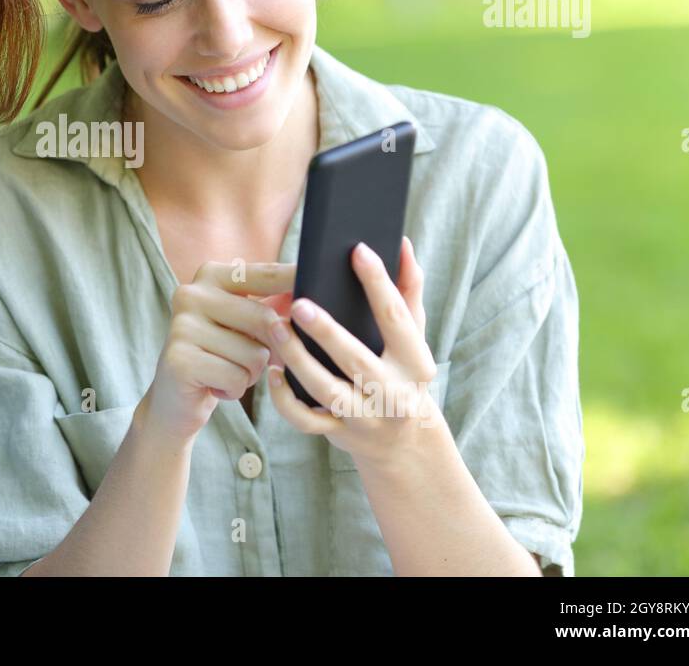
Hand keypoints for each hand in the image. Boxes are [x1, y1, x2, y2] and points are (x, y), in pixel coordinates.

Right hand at [141, 261, 294, 444]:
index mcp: (210, 275)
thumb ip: (273, 305)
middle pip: (265, 319)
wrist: (174, 400)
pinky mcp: (179, 360)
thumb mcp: (245, 326)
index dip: (297, 282)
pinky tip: (215, 387)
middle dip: (271, 349)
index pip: (267, 275)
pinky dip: (235, 390)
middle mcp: (191, 293)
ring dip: (251, 373)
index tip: (323, 282)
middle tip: (251, 359)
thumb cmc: (219, 356)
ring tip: (227, 372)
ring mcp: (182, 326)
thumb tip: (311, 294)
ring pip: (255, 354)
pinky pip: (237, 377)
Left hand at [266, 237, 441, 466]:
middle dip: (327, 331)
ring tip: (276, 329)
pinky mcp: (339, 433)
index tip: (358, 250)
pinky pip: (306, 420)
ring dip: (298, 359)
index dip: (378, 283)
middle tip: (299, 302)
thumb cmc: (403, 375)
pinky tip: (272, 371)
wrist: (403, 443)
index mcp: (416, 362)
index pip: (396, 317)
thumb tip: (401, 244)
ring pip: (326, 390)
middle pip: (357, 359)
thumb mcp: (414, 338)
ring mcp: (365, 418)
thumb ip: (408, 291)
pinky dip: (285, 399)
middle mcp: (394, 393)